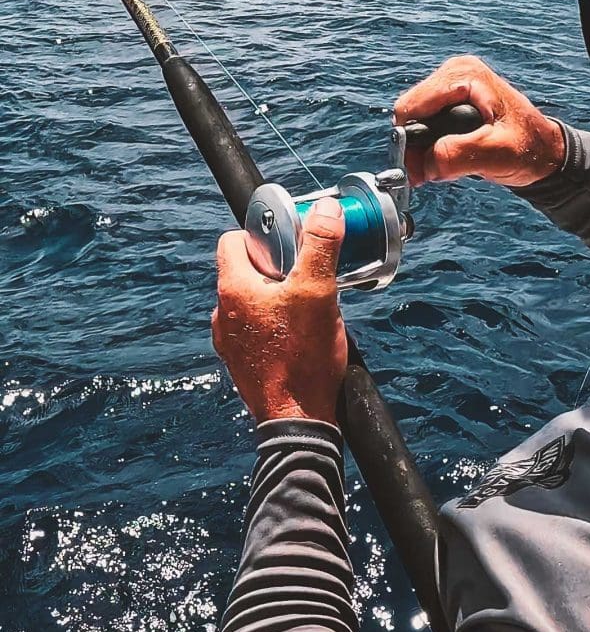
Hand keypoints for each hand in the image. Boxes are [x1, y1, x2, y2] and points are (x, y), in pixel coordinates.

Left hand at [212, 196, 347, 424]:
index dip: (261, 235)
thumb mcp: (318, 293)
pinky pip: (253, 330)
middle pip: (245, 271)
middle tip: (306, 275)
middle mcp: (222, 313)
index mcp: (233, 289)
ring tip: (307, 307)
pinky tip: (299, 336)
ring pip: (250, 302)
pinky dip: (273, 326)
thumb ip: (321, 246)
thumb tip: (326, 211)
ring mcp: (229, 341)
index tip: (290, 243)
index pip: (232, 240)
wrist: (296, 420)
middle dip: (275, 267)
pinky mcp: (241, 363)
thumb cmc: (303, 358)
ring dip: (275, 298)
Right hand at [393, 55, 565, 187]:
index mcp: (465, 76)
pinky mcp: (451, 99)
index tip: (416, 170)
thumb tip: (422, 165)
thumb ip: (456, 155)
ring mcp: (452, 85)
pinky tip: (445, 156)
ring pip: (414, 120)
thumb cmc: (528, 148)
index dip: (409, 141)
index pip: (411, 107)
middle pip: (409, 112)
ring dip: (421, 148)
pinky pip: (425, 123)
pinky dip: (429, 144)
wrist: (544, 152)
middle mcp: (455, 73)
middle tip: (428, 173)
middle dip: (415, 146)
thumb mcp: (495, 154)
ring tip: (442, 166)